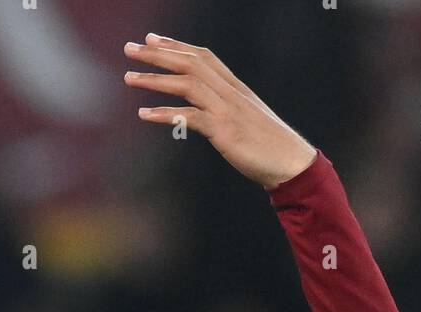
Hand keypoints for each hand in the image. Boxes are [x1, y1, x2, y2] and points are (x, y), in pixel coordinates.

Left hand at [123, 33, 316, 189]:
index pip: (202, 56)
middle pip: (189, 63)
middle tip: (130, 48)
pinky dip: (164, 114)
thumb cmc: (269, 146)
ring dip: (154, 79)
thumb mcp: (247, 119)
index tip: (153, 39)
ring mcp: (226, 110)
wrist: (291, 162)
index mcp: (235, 87)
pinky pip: (189, 117)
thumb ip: (227, 110)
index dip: (176, 45)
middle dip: (157, 53)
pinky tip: (144, 114)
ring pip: (186, 84)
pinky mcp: (224, 131)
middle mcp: (229, 92)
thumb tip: (209, 113)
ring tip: (128, 77)